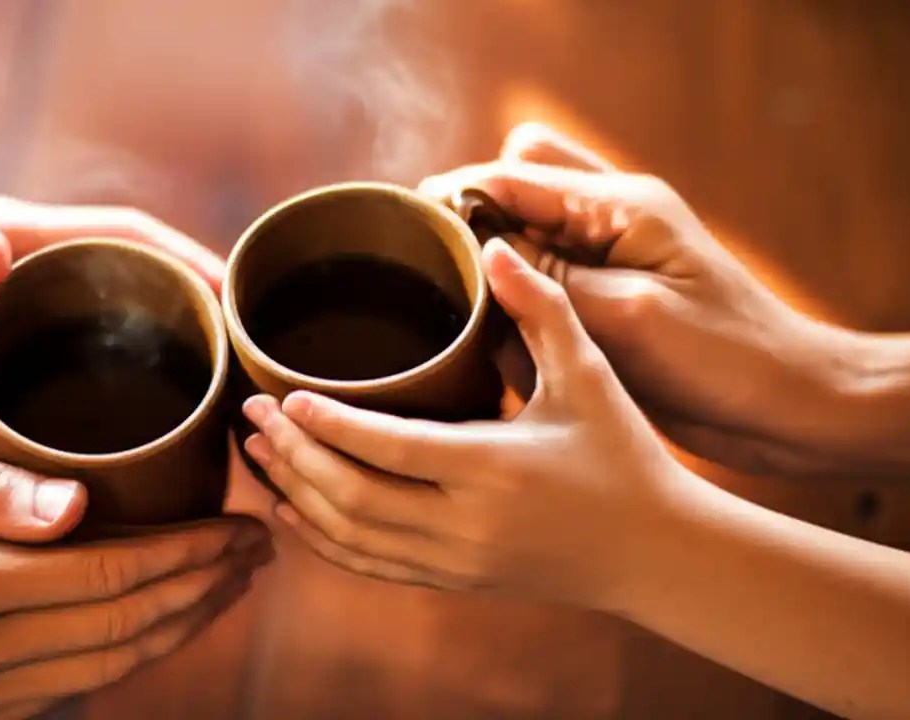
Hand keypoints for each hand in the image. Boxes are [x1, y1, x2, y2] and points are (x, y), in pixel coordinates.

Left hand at [0, 196, 225, 445]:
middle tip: (248, 345)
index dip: (181, 256)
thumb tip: (0, 244)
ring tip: (220, 377)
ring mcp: (11, 298)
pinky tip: (152, 404)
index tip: (235, 295)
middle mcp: (11, 259)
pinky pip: (84, 336)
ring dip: (169, 324)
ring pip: (112, 300)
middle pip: (128, 262)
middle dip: (194, 290)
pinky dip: (128, 357)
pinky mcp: (2, 338)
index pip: (113, 231)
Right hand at [0, 445, 269, 719]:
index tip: (240, 525)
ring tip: (227, 588)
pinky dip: (122, 658)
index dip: (187, 551)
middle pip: (122, 625)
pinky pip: (63, 692)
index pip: (108, 571)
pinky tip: (153, 626)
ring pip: (104, 669)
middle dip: (203, 588)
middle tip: (257, 550)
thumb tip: (79, 503)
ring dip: (177, 628)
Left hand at [240, 239, 691, 607]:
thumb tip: (491, 246)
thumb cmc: (624, 455)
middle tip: (253, 414)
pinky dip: (323, 540)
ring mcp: (456, 562)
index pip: (389, 448)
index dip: (328, 425)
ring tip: (257, 453)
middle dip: (294, 455)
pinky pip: (371, 566)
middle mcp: (466, 524)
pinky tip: (293, 510)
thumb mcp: (588, 374)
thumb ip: (541, 307)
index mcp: (495, 469)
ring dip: (297, 494)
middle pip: (352, 497)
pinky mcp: (454, 581)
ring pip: (351, 537)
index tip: (283, 396)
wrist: (657, 554)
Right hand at [420, 123, 868, 476]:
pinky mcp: (606, 295)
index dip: (453, 196)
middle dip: (472, 224)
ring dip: (494, 269)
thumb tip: (476, 245)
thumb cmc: (722, 359)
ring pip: (522, 233)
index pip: (512, 174)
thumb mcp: (626, 316)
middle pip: (514, 184)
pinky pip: (540, 281)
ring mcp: (608, 255)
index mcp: (620, 206)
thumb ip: (548, 277)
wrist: (785, 407)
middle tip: (442, 280)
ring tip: (474, 322)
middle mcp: (610, 218)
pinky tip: (506, 346)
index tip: (404, 235)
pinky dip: (517, 306)